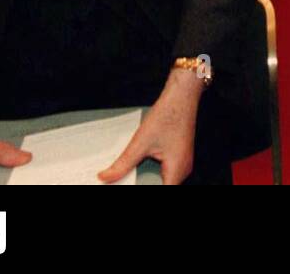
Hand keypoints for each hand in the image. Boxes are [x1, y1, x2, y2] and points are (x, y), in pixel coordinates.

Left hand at [99, 69, 202, 184]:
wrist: (181, 98)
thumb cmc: (168, 116)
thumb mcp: (140, 143)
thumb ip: (122, 164)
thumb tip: (106, 177)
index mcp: (176, 170)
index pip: (164, 191)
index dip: (145, 191)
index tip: (130, 186)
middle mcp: (183, 170)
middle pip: (163, 186)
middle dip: (144, 185)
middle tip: (122, 182)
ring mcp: (182, 163)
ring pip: (164, 181)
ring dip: (148, 181)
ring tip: (128, 178)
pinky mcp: (179, 157)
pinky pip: (166, 172)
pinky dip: (153, 174)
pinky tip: (139, 168)